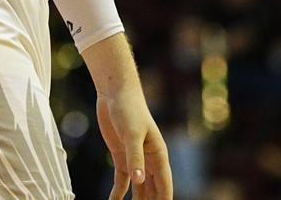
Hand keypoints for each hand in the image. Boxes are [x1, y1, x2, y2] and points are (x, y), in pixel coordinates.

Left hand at [96, 84, 171, 199]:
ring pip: (139, 189)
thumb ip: (135, 158)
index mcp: (159, 155)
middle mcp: (150, 160)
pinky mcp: (121, 156)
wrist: (115, 92)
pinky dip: (118, 194)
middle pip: (153, 191)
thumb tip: (139, 181)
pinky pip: (122, 181)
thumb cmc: (129, 109)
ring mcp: (135, 159)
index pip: (165, 186)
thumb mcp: (132, 133)